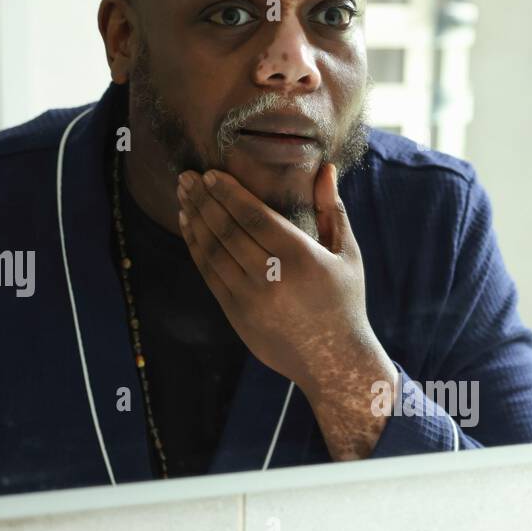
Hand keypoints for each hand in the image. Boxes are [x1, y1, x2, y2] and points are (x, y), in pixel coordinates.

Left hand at [177, 162, 398, 458]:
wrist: (333, 361)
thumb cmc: (345, 303)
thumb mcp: (348, 255)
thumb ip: (333, 210)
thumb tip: (326, 168)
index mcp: (301, 258)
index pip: (254, 216)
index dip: (228, 193)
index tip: (210, 173)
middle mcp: (272, 278)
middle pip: (227, 230)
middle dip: (203, 200)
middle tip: (186, 177)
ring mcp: (250, 299)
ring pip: (213, 251)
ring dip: (195, 221)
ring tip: (184, 198)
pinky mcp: (237, 316)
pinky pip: (209, 275)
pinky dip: (196, 249)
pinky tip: (191, 229)